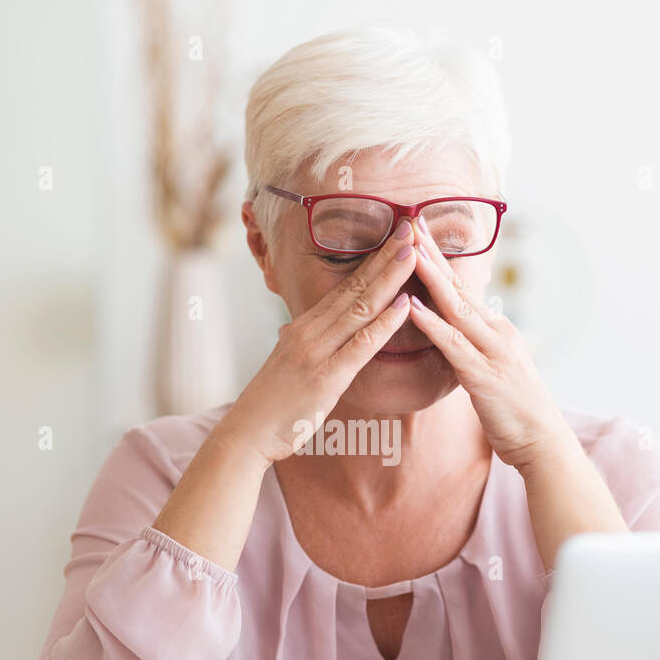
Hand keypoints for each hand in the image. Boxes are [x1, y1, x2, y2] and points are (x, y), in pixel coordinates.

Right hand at [217, 222, 418, 465]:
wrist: (245, 434)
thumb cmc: (269, 406)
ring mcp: (317, 352)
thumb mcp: (285, 365)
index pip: (345, 286)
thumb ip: (296, 344)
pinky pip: (361, 345)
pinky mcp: (326, 377)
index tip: (395, 238)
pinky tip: (405, 304)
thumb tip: (293, 330)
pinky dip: (385, 323)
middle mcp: (310, 331)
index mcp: (304, 327)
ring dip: (389, 278)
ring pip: (360, 307)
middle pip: (355, 286)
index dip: (373, 260)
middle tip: (411, 225)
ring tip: (414, 251)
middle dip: (386, 256)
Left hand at [406, 216, 570, 470]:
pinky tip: (412, 308)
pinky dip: (432, 325)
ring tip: (406, 252)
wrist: (542, 441)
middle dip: (431, 254)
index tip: (417, 233)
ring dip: (429, 278)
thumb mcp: (494, 368)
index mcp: (495, 330)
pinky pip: (453, 346)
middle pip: (456, 287)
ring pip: (455, 308)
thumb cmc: (515, 411)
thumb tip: (457, 330)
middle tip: (409, 222)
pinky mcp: (484, 376)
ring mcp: (491, 352)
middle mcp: (495, 333)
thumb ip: (475, 347)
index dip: (438, 260)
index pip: (460, 288)